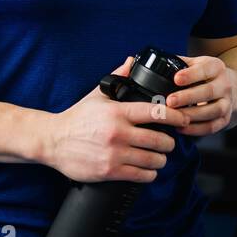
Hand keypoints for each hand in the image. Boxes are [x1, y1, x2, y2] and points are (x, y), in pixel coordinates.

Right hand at [45, 57, 189, 182]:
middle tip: (169, 142)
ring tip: (160, 156)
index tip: (183, 119)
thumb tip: (131, 61)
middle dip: (169, 142)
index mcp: (118, 112)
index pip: (156, 112)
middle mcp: (118, 132)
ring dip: (161, 159)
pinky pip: (140, 175)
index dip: (176, 116)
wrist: (53, 141)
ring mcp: (114, 153)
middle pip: (159, 139)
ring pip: (152, 159)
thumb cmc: (77, 118)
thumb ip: (118, 78)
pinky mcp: (109, 171)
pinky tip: (149, 169)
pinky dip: (149, 173)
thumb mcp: (97, 95)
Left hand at [165, 56, 236, 136]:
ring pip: (212, 111)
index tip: (176, 79)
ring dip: (192, 115)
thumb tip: (160, 63)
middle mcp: (224, 85)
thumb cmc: (208, 75)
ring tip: (175, 117)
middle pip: (208, 92)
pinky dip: (197, 130)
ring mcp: (227, 103)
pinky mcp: (225, 119)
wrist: (232, 88)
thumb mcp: (199, 64)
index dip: (191, 75)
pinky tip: (182, 128)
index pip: (205, 70)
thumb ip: (182, 63)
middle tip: (170, 101)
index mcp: (216, 67)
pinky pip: (212, 126)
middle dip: (188, 97)